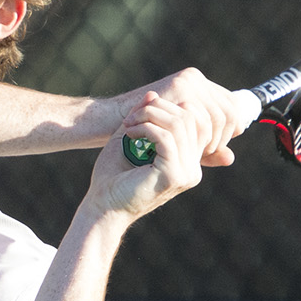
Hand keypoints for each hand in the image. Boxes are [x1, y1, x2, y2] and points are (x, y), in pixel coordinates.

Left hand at [86, 92, 203, 221]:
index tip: (142, 111)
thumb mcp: (132, 139)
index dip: (172, 106)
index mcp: (189, 161)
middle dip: (161, 108)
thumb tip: (153, 93)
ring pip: (181, 125)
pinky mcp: (173, 176)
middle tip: (132, 117)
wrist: (102, 207)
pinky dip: (146, 129)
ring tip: (128, 124)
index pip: (199, 120)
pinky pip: (167, 138)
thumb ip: (145, 118)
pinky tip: (129, 134)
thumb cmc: (114, 176)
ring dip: (150, 116)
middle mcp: (193, 168)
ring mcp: (186, 173)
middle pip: (193, 118)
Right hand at [132, 69, 259, 166]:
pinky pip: (201, 119)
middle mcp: (196, 79)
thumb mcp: (177, 144)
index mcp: (199, 87)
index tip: (213, 149)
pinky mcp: (179, 87)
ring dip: (208, 139)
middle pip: (229, 112)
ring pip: (218, 118)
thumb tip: (230, 158)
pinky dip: (196, 137)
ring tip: (193, 151)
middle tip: (204, 154)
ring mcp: (189, 81)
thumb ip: (203, 150)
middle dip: (220, 138)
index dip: (229, 131)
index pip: (232, 107)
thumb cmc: (140, 136)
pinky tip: (186, 146)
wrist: (109, 124)